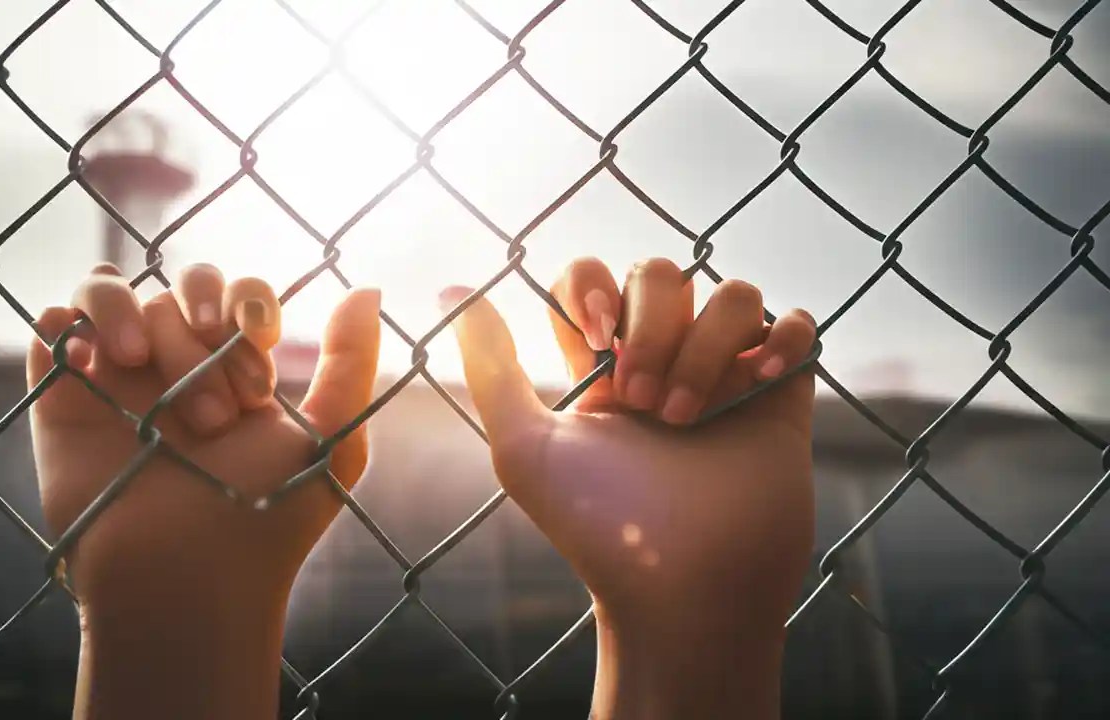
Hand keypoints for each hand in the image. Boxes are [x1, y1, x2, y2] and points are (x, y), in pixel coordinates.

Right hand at [27, 263, 379, 719]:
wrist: (182, 582)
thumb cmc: (263, 522)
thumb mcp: (330, 443)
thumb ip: (351, 363)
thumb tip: (366, 288)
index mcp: (235, 371)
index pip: (238, 295)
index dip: (248, 305)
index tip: (259, 358)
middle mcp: (176, 367)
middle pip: (180, 289)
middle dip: (198, 332)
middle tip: (211, 409)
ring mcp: (117, 379)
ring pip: (116, 292)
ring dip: (133, 314)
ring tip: (138, 361)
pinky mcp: (63, 398)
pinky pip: (52, 324)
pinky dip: (71, 322)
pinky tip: (97, 362)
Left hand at [442, 258, 816, 719]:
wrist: (681, 586)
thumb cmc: (599, 525)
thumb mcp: (524, 445)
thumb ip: (490, 365)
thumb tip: (447, 292)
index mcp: (602, 367)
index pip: (595, 277)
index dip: (594, 288)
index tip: (596, 341)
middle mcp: (664, 361)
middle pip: (664, 273)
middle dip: (653, 326)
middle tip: (641, 403)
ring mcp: (726, 375)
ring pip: (733, 294)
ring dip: (707, 347)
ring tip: (688, 416)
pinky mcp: (780, 396)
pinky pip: (797, 325)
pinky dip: (782, 340)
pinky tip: (758, 383)